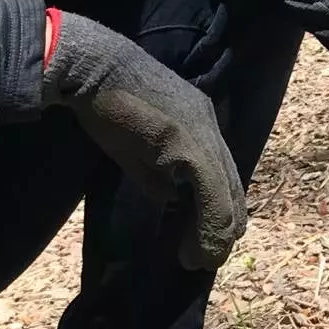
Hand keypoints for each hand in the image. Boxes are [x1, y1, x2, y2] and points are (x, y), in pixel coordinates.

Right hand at [42, 10, 247, 268]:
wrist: (93, 69)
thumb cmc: (109, 105)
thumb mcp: (142, 152)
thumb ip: (163, 179)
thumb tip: (176, 209)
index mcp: (203, 126)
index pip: (224, 179)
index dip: (216, 216)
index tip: (198, 244)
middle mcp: (213, 130)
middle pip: (235, 190)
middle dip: (221, 232)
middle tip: (200, 259)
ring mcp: (206, 135)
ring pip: (229, 198)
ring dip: (215, 237)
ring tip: (196, 259)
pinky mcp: (192, 144)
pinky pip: (212, 194)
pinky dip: (207, 227)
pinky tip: (192, 248)